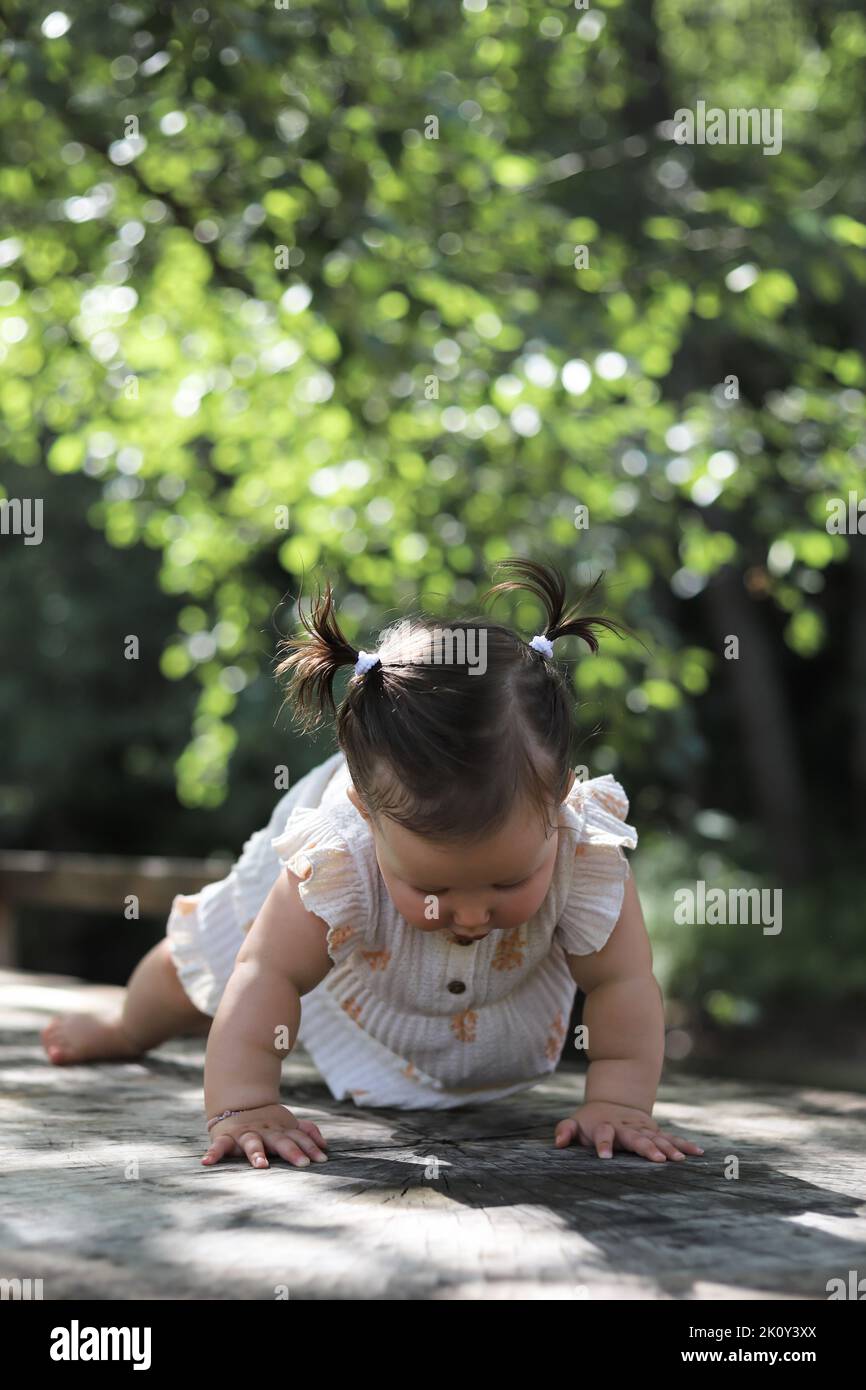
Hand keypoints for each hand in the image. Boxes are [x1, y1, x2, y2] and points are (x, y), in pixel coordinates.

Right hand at [202, 1103, 328, 1168]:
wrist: (238, 1103)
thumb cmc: (268, 1122)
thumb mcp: (288, 1124)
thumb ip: (306, 1132)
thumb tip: (325, 1145)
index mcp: (281, 1130)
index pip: (299, 1138)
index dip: (311, 1147)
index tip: (322, 1159)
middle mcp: (265, 1132)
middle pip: (281, 1141)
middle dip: (291, 1151)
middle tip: (302, 1163)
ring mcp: (246, 1134)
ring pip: (253, 1143)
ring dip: (257, 1153)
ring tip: (262, 1164)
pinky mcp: (226, 1137)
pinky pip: (219, 1146)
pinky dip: (213, 1153)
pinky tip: (207, 1162)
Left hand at [554, 1101, 704, 1162]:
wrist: (614, 1102)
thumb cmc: (590, 1120)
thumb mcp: (575, 1122)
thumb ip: (565, 1130)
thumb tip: (557, 1143)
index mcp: (606, 1126)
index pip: (603, 1133)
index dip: (603, 1143)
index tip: (604, 1156)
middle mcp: (627, 1127)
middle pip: (636, 1137)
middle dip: (646, 1148)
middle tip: (657, 1160)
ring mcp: (643, 1129)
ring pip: (657, 1138)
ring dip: (669, 1148)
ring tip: (679, 1160)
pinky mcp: (655, 1131)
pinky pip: (672, 1139)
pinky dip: (684, 1145)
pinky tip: (698, 1154)